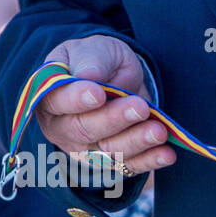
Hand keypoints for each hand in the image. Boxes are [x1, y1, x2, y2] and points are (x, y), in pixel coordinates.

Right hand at [37, 35, 175, 175]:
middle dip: (114, 120)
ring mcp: (86, 149)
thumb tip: (88, 75)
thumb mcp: (94, 49)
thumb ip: (90, 60)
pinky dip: (150, 161)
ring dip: (136, 142)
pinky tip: (166, 155)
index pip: (57, 101)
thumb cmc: (98, 61)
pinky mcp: (111, 162)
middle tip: (139, 108)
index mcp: (49, 97)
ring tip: (158, 131)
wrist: (118, 77)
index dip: (76, 99)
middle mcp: (63, 128)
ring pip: (109, 152)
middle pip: (85, 130)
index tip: (98, 93)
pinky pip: (130, 166)